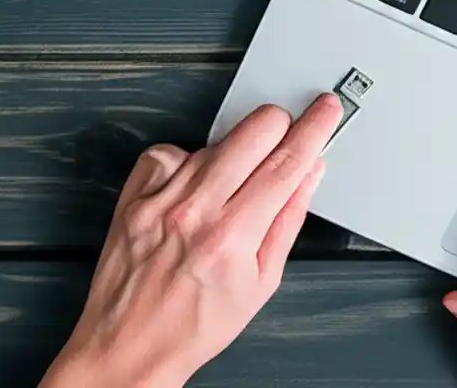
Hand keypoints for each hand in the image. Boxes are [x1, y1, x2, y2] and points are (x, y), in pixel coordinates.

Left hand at [41, 95, 343, 387]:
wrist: (130, 345)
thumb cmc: (193, 325)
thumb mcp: (260, 284)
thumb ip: (288, 221)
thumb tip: (308, 175)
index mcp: (231, 237)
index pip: (286, 164)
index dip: (314, 129)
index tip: (326, 111)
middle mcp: (193, 211)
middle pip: (252, 132)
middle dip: (279, 126)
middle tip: (285, 139)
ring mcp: (159, 199)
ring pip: (215, 140)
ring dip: (234, 155)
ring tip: (228, 194)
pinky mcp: (134, 193)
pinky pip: (171, 152)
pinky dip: (187, 163)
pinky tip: (191, 190)